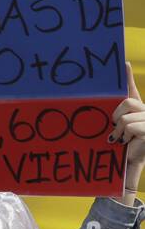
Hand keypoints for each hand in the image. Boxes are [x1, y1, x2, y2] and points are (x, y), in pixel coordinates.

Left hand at [110, 61, 144, 198]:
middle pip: (126, 101)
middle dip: (116, 115)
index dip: (127, 76)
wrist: (128, 166)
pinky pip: (130, 125)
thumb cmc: (117, 150)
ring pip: (125, 116)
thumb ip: (108, 121)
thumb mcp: (112, 132)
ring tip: (121, 140)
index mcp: (134, 110)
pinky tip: (127, 142)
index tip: (123, 62)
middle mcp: (144, 111)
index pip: (130, 89)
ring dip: (119, 130)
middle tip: (114, 130)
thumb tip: (90, 108)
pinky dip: (125, 135)